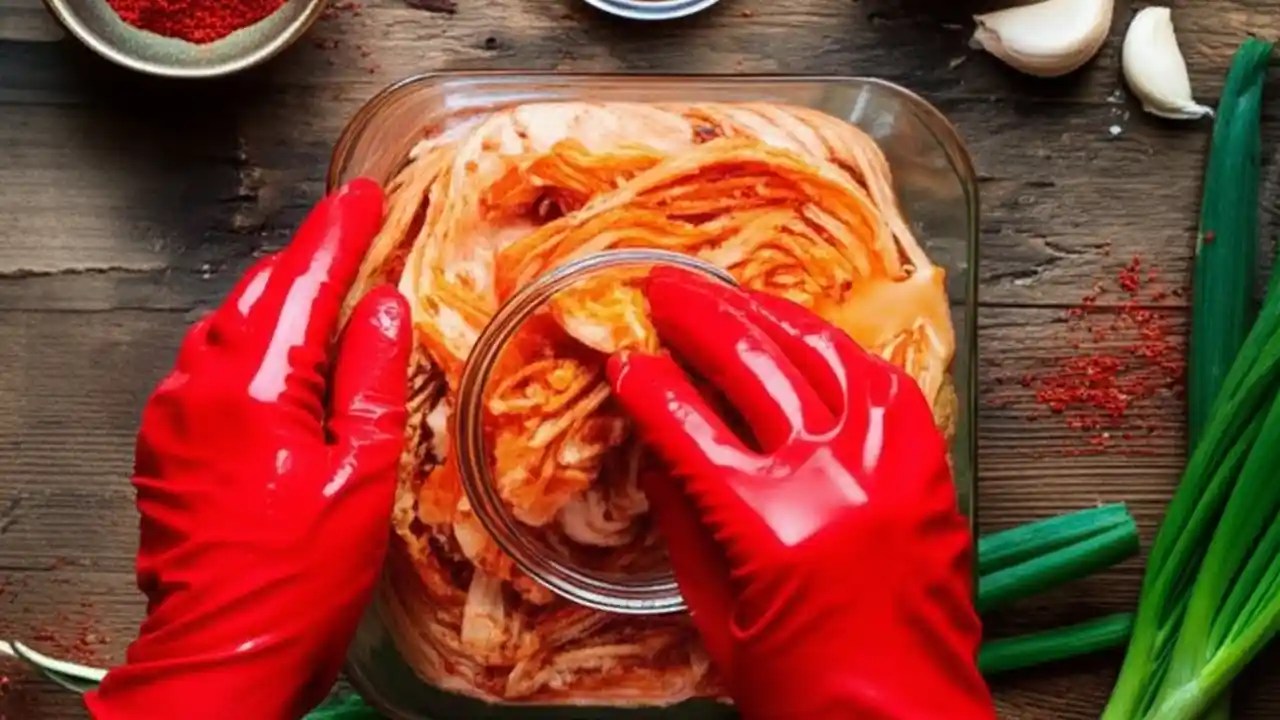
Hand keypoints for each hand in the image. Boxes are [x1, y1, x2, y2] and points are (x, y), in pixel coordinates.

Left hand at [85, 180, 409, 719]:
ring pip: (232, 327)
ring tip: (334, 303)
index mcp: (254, 386)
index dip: (337, 230)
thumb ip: (370, 378)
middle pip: (260, 294)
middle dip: (310, 262)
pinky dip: (254, 349)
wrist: (222, 656)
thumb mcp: (361, 476)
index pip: (302, 279)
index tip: (360, 193)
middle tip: (358, 240)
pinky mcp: (166, 445)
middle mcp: (199, 386)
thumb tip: (383, 307)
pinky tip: (288, 368)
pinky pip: (210, 368)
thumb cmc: (297, 581)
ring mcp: (174, 415)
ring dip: (283, 305)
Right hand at [608, 269, 993, 719]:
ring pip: (824, 355)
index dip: (647, 385)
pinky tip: (807, 338)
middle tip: (663, 289)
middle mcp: (834, 481)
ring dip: (768, 316)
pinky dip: (840, 354)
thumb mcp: (717, 617)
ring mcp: (891, 467)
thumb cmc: (802, 696)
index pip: (687, 425)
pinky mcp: (929, 471)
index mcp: (769, 528)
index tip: (624, 360)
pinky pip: (884, 385)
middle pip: (753, 366)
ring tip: (727, 295)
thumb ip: (684, 520)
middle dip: (698, 318)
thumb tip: (658, 445)